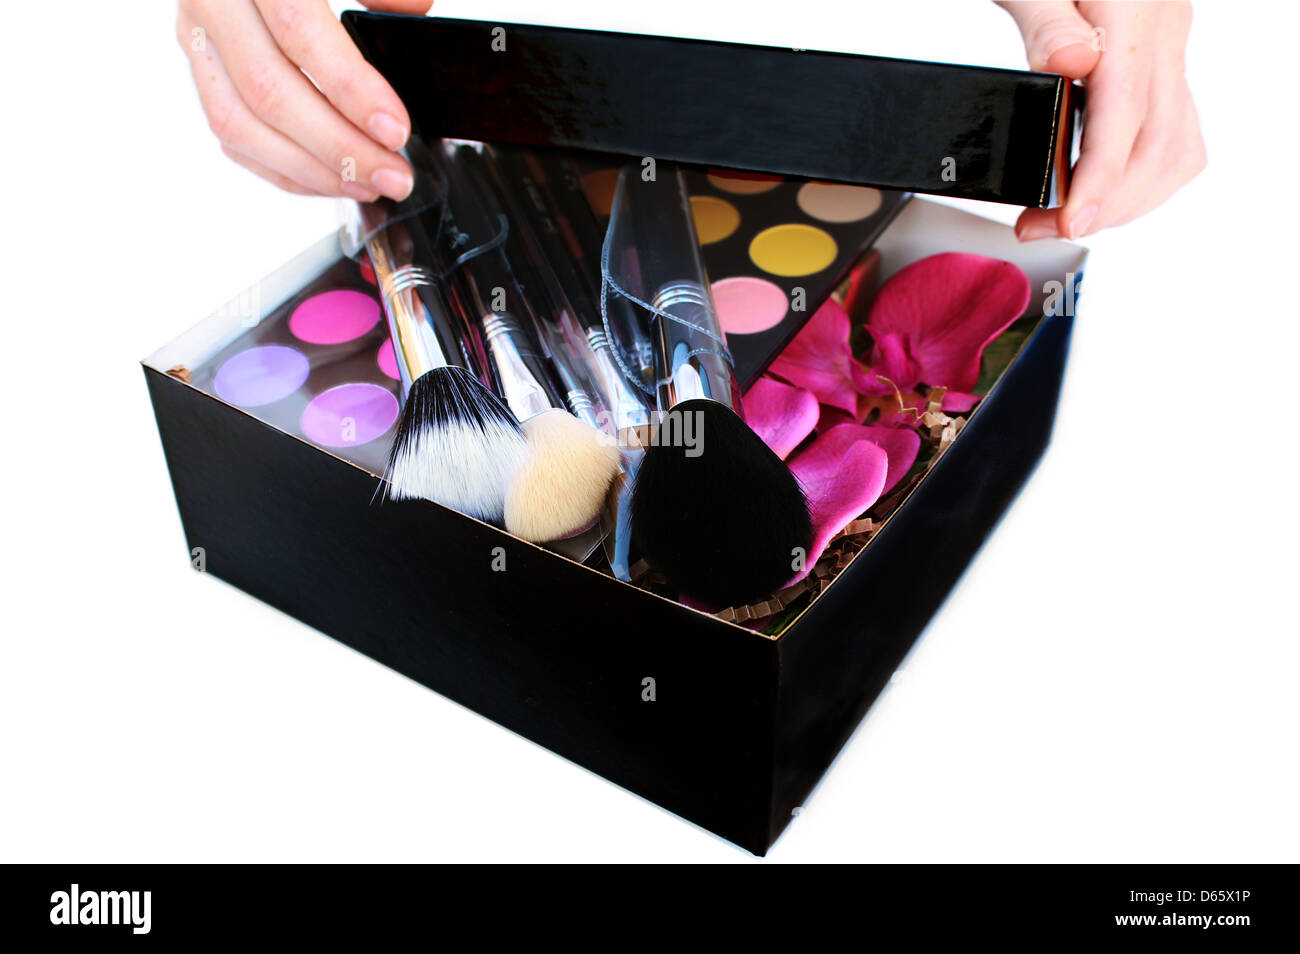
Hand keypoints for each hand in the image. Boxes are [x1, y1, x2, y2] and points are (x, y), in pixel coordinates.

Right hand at [177, 0, 433, 199]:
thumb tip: (417, 7)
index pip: (299, 33)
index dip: (350, 90)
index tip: (395, 130)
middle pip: (269, 92)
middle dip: (340, 149)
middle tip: (394, 175)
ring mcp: (196, 34)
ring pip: (239, 124)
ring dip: (311, 170)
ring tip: (368, 185)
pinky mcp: (198, 64)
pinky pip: (230, 134)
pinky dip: (282, 168)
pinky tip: (330, 179)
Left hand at [998, 1, 1205, 239]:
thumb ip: (1046, 21)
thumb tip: (1068, 64)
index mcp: (1132, 14)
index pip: (1124, 117)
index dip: (1100, 179)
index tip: (1071, 220)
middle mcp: (1163, 33)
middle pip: (1160, 145)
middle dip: (1107, 203)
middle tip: (1046, 226)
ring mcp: (1169, 46)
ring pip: (1177, 146)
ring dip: (1129, 198)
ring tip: (1068, 216)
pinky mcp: (1162, 58)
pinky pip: (1173, 130)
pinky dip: (1142, 173)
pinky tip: (1102, 186)